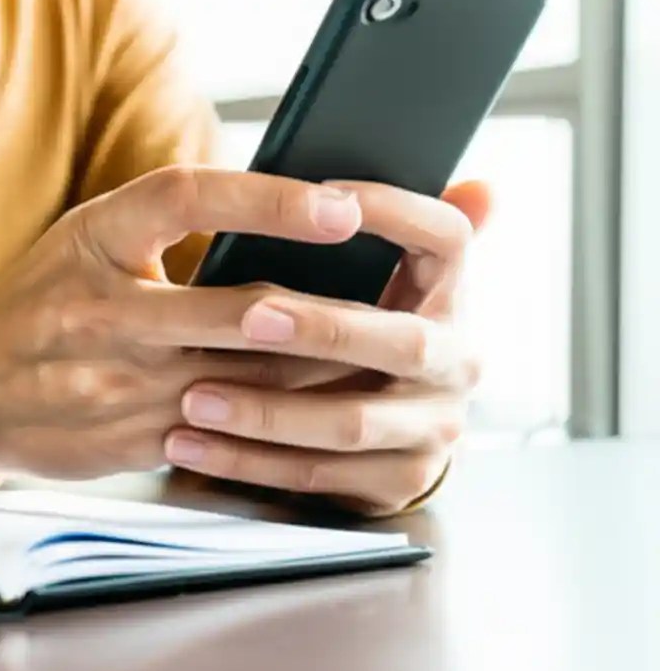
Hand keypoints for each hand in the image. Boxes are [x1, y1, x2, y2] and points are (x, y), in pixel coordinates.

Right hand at [0, 166, 479, 515]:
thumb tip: (278, 213)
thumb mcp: (89, 238)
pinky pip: (227, 431)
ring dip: (320, 372)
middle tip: (404, 301)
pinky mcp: (132, 439)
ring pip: (248, 380)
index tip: (341, 206)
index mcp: (95, 240)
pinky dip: (278, 421)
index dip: (268, 200)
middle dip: (329, 313)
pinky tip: (323, 411)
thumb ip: (163, 221)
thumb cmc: (46, 299)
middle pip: (241, 310)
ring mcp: (118, 382)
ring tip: (383, 357)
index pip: (187, 199)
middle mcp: (105, 311)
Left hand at [166, 181, 490, 515]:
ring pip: (349, 422)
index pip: (448, 238)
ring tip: (193, 396)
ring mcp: (434, 429)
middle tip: (248, 317)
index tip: (324, 194)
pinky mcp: (396, 483)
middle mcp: (457, 361)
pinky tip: (189, 444)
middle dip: (321, 329)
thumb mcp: (379, 284)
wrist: (386, 438)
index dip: (394, 211)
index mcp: (450, 295)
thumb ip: (398, 236)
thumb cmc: (356, 336)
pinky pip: (315, 475)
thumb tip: (481, 186)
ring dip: (265, 412)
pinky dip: (247, 462)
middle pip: (402, 341)